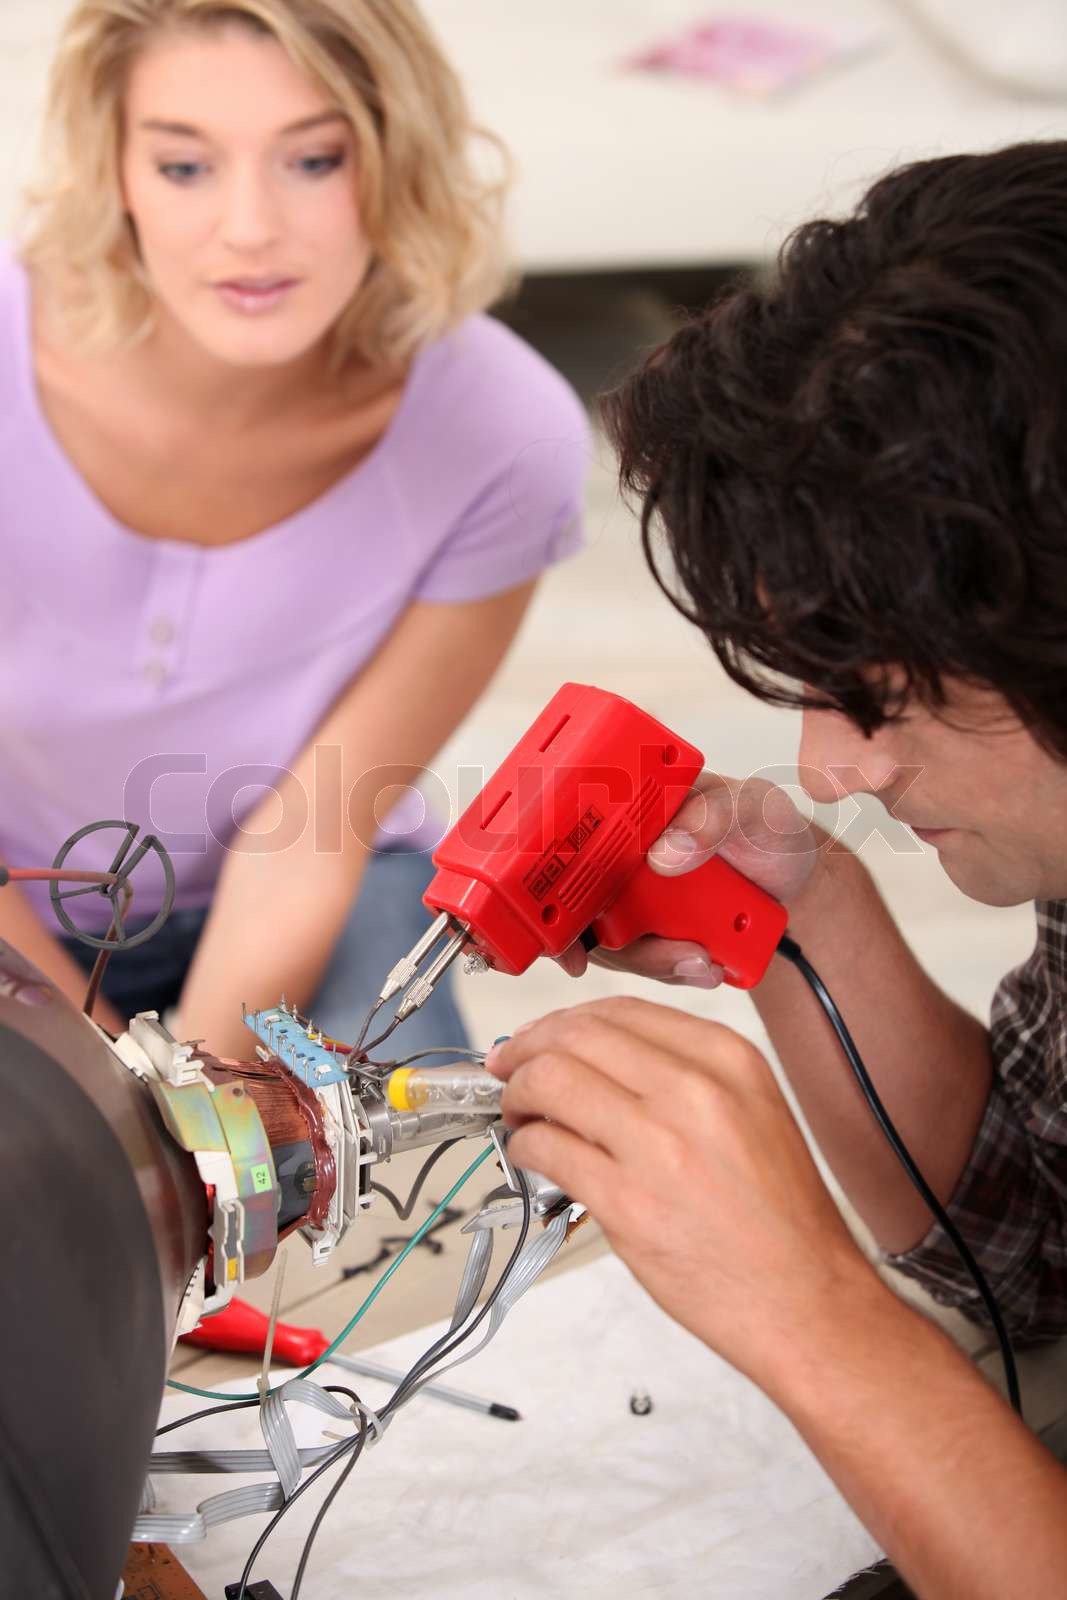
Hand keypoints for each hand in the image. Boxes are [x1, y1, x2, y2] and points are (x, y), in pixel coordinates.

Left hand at [488, 996, 873, 1394]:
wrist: (806, 1299)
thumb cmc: (778, 1218)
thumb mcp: (751, 1111)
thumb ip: (682, 1075)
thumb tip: (594, 1058)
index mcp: (727, 1060)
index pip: (620, 1011)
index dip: (564, 1021)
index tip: (541, 1037)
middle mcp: (694, 1090)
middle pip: (576, 1036)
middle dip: (527, 1049)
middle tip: (508, 1068)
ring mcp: (659, 1145)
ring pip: (551, 1083)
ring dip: (517, 1094)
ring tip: (518, 1114)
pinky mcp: (628, 1203)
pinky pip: (548, 1150)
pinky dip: (524, 1146)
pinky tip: (531, 1155)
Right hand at [558, 772, 820, 987]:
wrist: (796, 880)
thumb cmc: (767, 829)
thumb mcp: (752, 808)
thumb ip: (713, 816)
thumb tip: (663, 850)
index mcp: (626, 808)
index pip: (566, 837)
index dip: (547, 881)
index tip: (560, 920)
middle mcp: (617, 855)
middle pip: (576, 906)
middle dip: (609, 943)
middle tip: (664, 954)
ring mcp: (633, 899)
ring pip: (610, 945)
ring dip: (654, 960)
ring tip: (704, 958)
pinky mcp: (653, 936)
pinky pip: (644, 964)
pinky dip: (674, 971)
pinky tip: (711, 964)